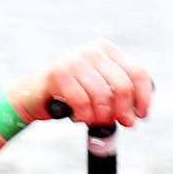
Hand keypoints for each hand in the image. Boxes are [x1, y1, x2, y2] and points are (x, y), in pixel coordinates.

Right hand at [17, 39, 152, 130]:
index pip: (137, 73)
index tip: (140, 116)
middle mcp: (92, 51)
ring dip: (100, 116)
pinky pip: (82, 102)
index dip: (142, 98)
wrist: (30, 97)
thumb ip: (117, 94)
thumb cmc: (66, 95)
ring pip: (102, 96)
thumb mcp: (97, 89)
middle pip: (122, 86)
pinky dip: (83, 116)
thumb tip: (136, 114)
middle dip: (122, 111)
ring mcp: (74, 60)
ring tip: (93, 121)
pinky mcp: (59, 74)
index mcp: (107, 50)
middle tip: (119, 123)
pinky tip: (78, 117)